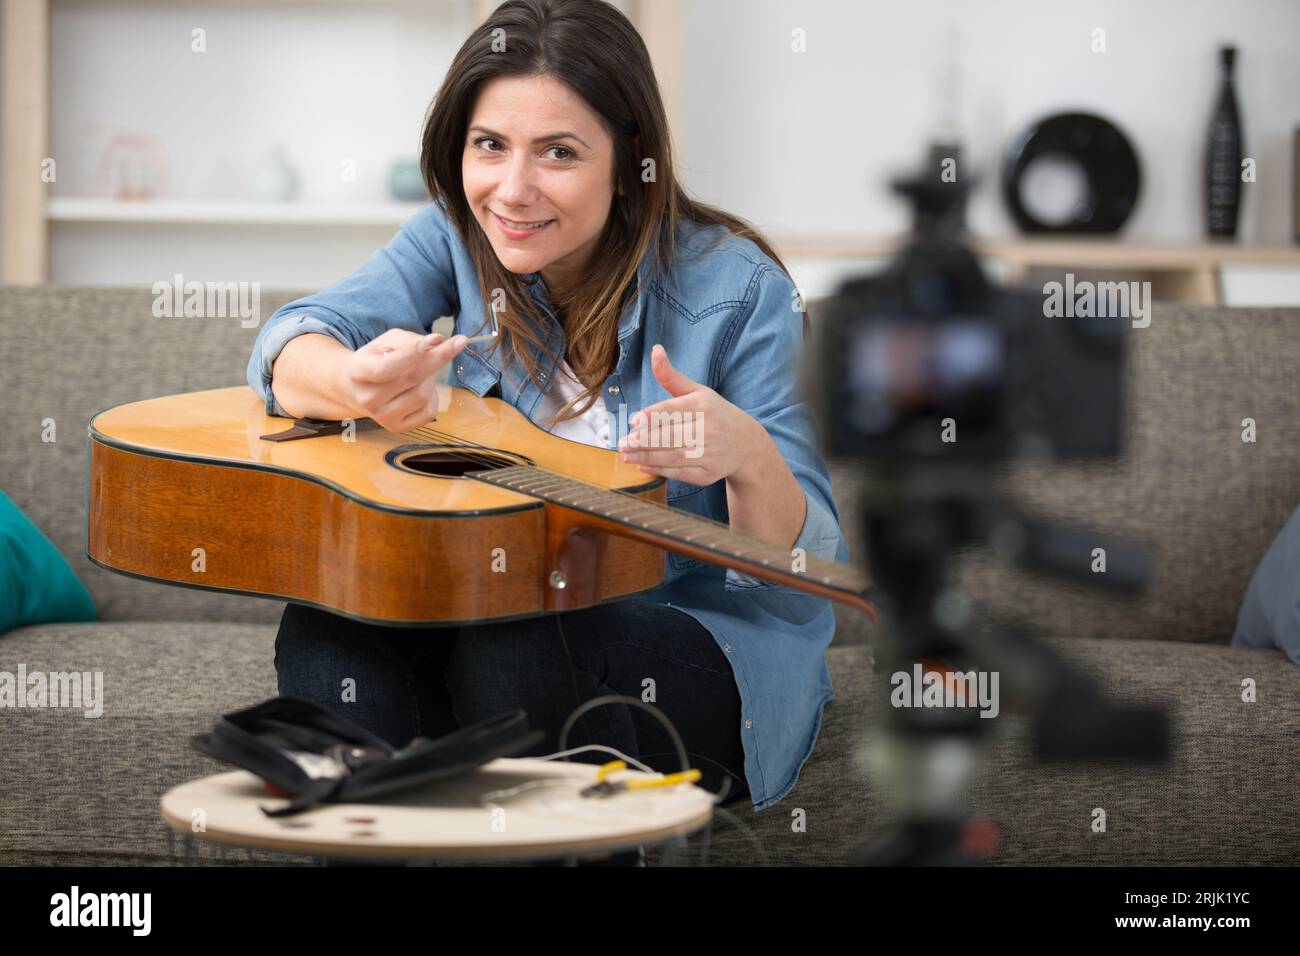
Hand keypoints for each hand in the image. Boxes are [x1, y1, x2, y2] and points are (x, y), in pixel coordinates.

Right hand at [345, 328, 468, 431]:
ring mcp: (381, 416)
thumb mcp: (387, 342)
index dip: (410, 354)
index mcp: (359, 371)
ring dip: (430, 379)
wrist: (364, 389)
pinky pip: (429, 412)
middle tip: (458, 342)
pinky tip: (420, 389)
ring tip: (420, 373)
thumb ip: (410, 339)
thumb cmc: (380, 359)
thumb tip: (437, 341)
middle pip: (411, 378)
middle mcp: (367, 398)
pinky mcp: (397, 428)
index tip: (432, 341)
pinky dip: (432, 397)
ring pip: (423, 395)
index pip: (386, 367)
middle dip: (437, 358)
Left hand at [617, 343, 762, 487]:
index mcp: (703, 406)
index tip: (633, 421)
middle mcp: (708, 429)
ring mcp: (710, 453)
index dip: (653, 416)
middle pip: (671, 436)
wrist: (746, 444)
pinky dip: (661, 471)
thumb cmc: (714, 414)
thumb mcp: (697, 391)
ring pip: (673, 456)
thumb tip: (655, 350)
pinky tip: (643, 465)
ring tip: (626, 455)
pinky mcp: (709, 473)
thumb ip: (671, 376)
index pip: (674, 411)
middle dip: (644, 441)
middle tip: (623, 443)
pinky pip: (681, 473)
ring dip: (647, 457)